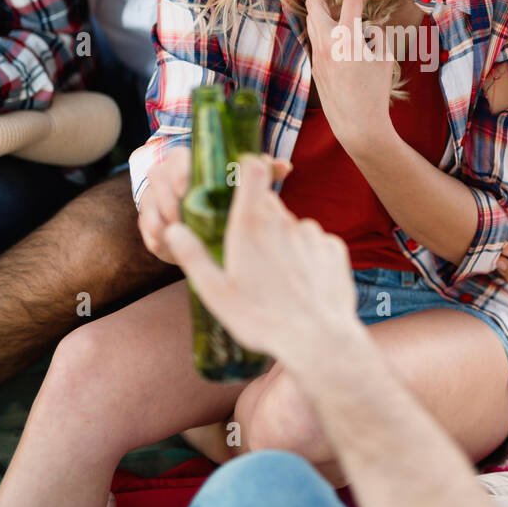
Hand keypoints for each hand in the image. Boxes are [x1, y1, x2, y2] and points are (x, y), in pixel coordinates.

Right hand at [137, 147, 290, 262]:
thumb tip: (285, 165)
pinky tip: (165, 246)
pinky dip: (153, 236)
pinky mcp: (151, 224)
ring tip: (175, 234)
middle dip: (166, 198)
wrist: (228, 249)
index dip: (179, 170)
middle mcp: (171, 177)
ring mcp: (157, 199)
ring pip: (147, 202)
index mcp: (194, 165)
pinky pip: (144, 226)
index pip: (179, 156)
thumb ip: (263, 177)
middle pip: (156, 175)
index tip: (186, 187)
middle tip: (180, 218)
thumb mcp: (253, 194)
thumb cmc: (240, 212)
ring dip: (159, 218)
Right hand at [164, 156, 361, 369]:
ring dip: (284, 242)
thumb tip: (173, 231)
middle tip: (250, 254)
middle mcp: (283, 221)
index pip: (252, 172)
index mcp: (250, 226)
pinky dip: (308, 256)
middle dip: (258, 220)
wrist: (318, 339)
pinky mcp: (334, 248)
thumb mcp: (216, 293)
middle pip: (269, 204)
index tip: (242, 174)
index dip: (248, 167)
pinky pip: (316, 243)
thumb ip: (193, 257)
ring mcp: (312, 232)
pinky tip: (302, 283)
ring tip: (278, 278)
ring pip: (293, 226)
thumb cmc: (262, 319)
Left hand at [305, 0, 396, 154]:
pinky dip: (329, 26)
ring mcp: (316, 53)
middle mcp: (326, 43)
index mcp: (346, 39)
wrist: (357, 124)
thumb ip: (378, 34)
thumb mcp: (385, 59)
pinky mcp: (315, 64)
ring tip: (347, 6)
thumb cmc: (375, 93)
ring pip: (312, 17)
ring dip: (328, 5)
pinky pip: (317, 35)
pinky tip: (347, 34)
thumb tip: (369, 24)